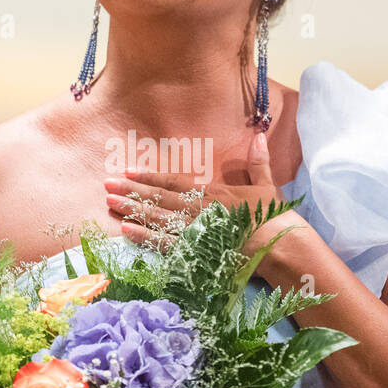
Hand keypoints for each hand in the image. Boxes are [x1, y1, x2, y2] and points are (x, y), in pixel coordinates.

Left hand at [103, 132, 307, 257]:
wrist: (280, 247)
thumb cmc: (273, 217)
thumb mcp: (267, 185)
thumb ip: (258, 161)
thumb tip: (258, 136)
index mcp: (214, 192)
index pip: (174, 181)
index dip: (150, 175)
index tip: (128, 170)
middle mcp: (200, 209)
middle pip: (159, 198)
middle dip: (131, 191)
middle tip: (107, 185)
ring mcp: (196, 231)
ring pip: (157, 218)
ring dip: (132, 210)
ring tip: (110, 204)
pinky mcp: (196, 251)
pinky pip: (165, 243)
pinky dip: (145, 237)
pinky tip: (126, 231)